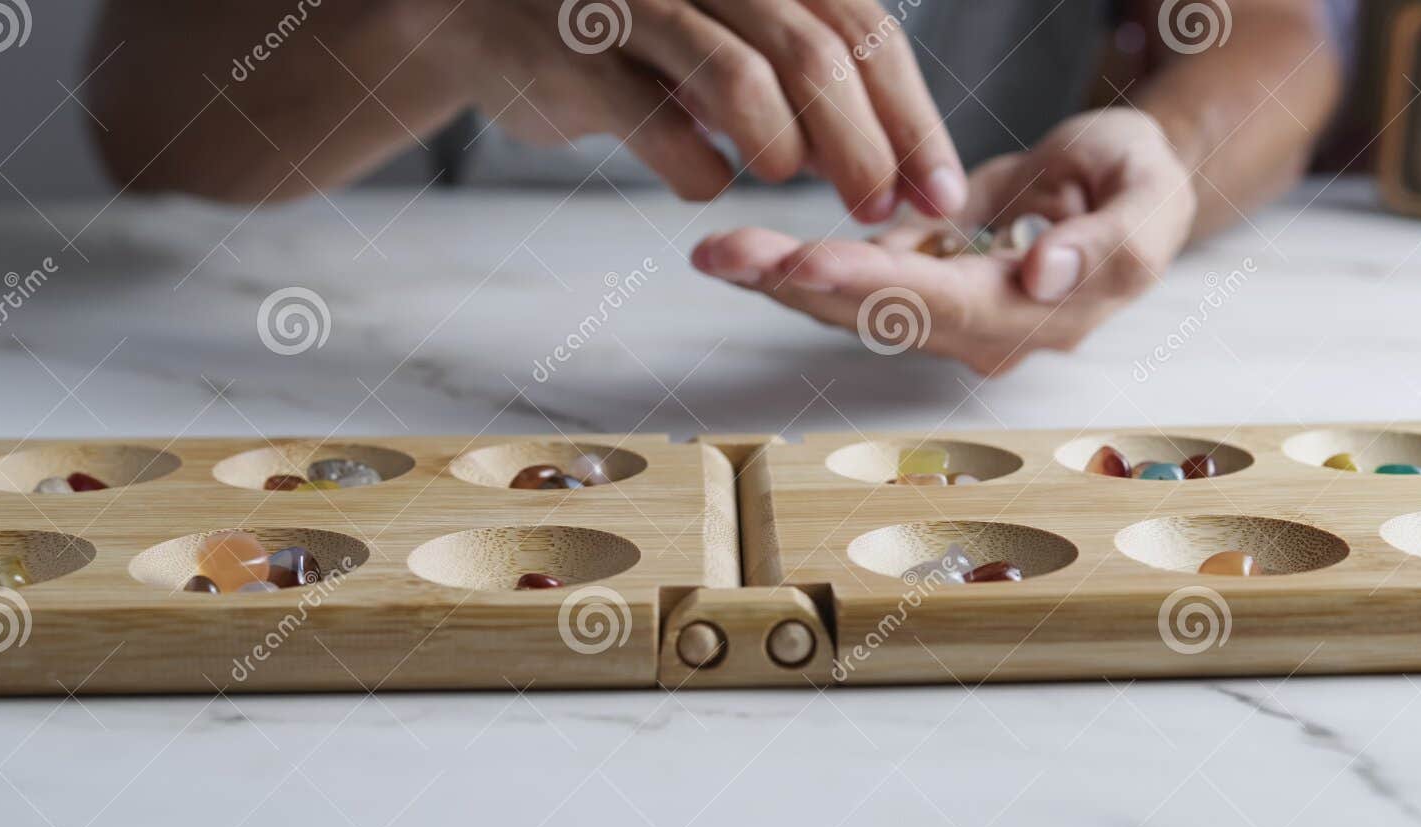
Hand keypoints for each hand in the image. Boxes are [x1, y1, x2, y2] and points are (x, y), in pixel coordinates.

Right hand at [463, 0, 965, 218]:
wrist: (483, 15)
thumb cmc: (632, 32)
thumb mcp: (729, 28)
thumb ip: (806, 75)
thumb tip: (893, 162)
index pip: (861, 25)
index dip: (910, 114)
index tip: (937, 191)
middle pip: (814, 53)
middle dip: (864, 148)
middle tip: (876, 212)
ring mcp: (633, 0)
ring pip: (742, 78)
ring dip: (782, 150)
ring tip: (782, 181)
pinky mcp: (575, 52)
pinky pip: (656, 121)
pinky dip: (695, 168)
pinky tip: (703, 180)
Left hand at [690, 109, 1197, 375]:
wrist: (1120, 190)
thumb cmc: (1137, 185)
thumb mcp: (1149, 197)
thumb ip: (1110, 243)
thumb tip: (1045, 280)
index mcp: (1033, 313)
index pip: (943, 304)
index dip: (874, 285)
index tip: (811, 260)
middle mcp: (977, 331)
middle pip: (876, 313)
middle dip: (798, 283)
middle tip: (727, 255)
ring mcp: (941, 315)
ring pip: (848, 305)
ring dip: (778, 280)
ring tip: (717, 252)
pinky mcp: (914, 289)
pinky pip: (845, 283)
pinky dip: (790, 268)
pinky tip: (737, 253)